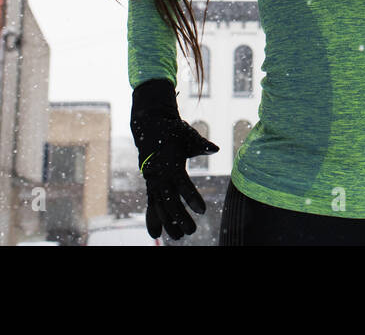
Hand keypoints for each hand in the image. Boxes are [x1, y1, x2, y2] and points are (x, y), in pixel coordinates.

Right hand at [130, 78, 218, 239]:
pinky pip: (150, 203)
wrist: (149, 126)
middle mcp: (159, 175)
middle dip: (180, 217)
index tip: (202, 210)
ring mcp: (153, 181)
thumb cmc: (173, 131)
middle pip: (170, 201)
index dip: (191, 198)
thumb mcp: (187, 134)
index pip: (182, 184)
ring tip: (178, 237)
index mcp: (171, 163)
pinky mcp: (150, 184)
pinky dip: (152, 218)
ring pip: (159, 206)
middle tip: (192, 231)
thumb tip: (215, 148)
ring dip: (168, 223)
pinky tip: (155, 234)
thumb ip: (201, 144)